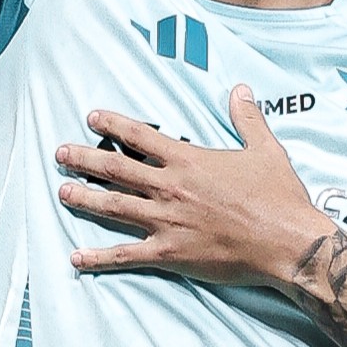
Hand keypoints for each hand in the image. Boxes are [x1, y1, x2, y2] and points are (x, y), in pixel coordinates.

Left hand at [55, 86, 332, 292]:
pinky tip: (75, 257)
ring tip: (61, 191)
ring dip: (85, 198)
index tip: (91, 117)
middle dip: (85, 159)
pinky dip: (98, 257)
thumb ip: (247, 118)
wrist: (287, 241)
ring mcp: (166, 221)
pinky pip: (126, 255)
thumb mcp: (265, 150)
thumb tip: (240, 89)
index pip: (140, 136)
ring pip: (114, 207)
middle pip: (116, 169)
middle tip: (59, 153)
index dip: (113, 125)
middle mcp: (170, 187)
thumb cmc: (278, 196)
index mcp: (188, 160)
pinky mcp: (169, 254)